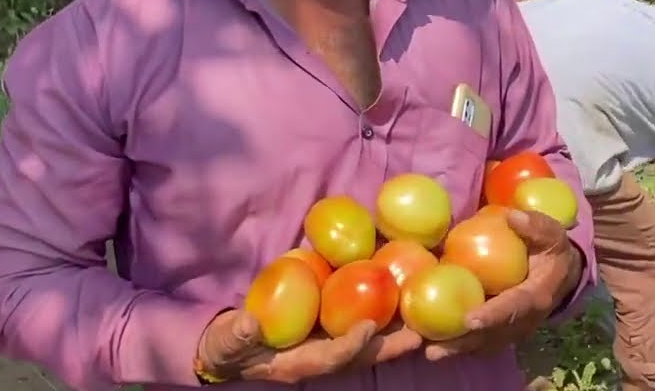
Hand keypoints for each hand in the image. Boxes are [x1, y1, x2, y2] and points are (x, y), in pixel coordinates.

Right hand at [199, 309, 422, 383]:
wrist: (232, 346)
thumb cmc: (230, 345)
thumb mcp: (228, 342)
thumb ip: (236, 336)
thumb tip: (247, 324)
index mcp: (300, 363)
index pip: (331, 358)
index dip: (350, 345)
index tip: (368, 327)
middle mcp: (322, 356)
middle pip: (364, 354)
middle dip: (392, 347)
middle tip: (420, 334)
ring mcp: (330, 342)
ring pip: (371, 340)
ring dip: (397, 331)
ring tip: (426, 316)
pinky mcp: (332, 327)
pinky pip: (363, 321)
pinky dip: (385, 311)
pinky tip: (404, 290)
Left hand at [424, 209, 582, 361]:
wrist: (563, 274)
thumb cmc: (552, 250)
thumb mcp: (552, 233)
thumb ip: (535, 226)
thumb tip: (512, 217)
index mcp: (536, 296)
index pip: (513, 308)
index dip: (492, 316)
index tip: (469, 320)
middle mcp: (524, 320)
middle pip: (492, 336)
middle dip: (463, 343)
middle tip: (433, 350)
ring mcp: (514, 329)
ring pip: (483, 344)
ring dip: (456, 349)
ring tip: (428, 352)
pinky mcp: (504, 331)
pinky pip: (481, 341)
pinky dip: (460, 344)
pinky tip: (434, 342)